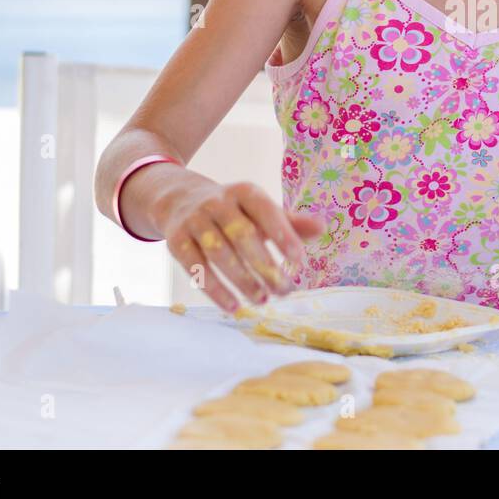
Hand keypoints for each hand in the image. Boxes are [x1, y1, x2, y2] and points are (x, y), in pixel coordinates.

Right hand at [161, 180, 324, 313]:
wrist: (180, 199)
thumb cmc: (234, 211)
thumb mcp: (260, 210)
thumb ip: (290, 222)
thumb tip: (323, 228)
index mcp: (244, 192)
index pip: (266, 211)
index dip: (283, 234)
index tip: (299, 261)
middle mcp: (218, 203)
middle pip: (242, 235)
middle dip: (265, 265)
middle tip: (285, 290)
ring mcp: (195, 221)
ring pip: (218, 253)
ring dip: (242, 280)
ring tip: (262, 300)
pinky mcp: (175, 241)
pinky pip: (195, 267)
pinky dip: (214, 289)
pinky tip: (233, 306)